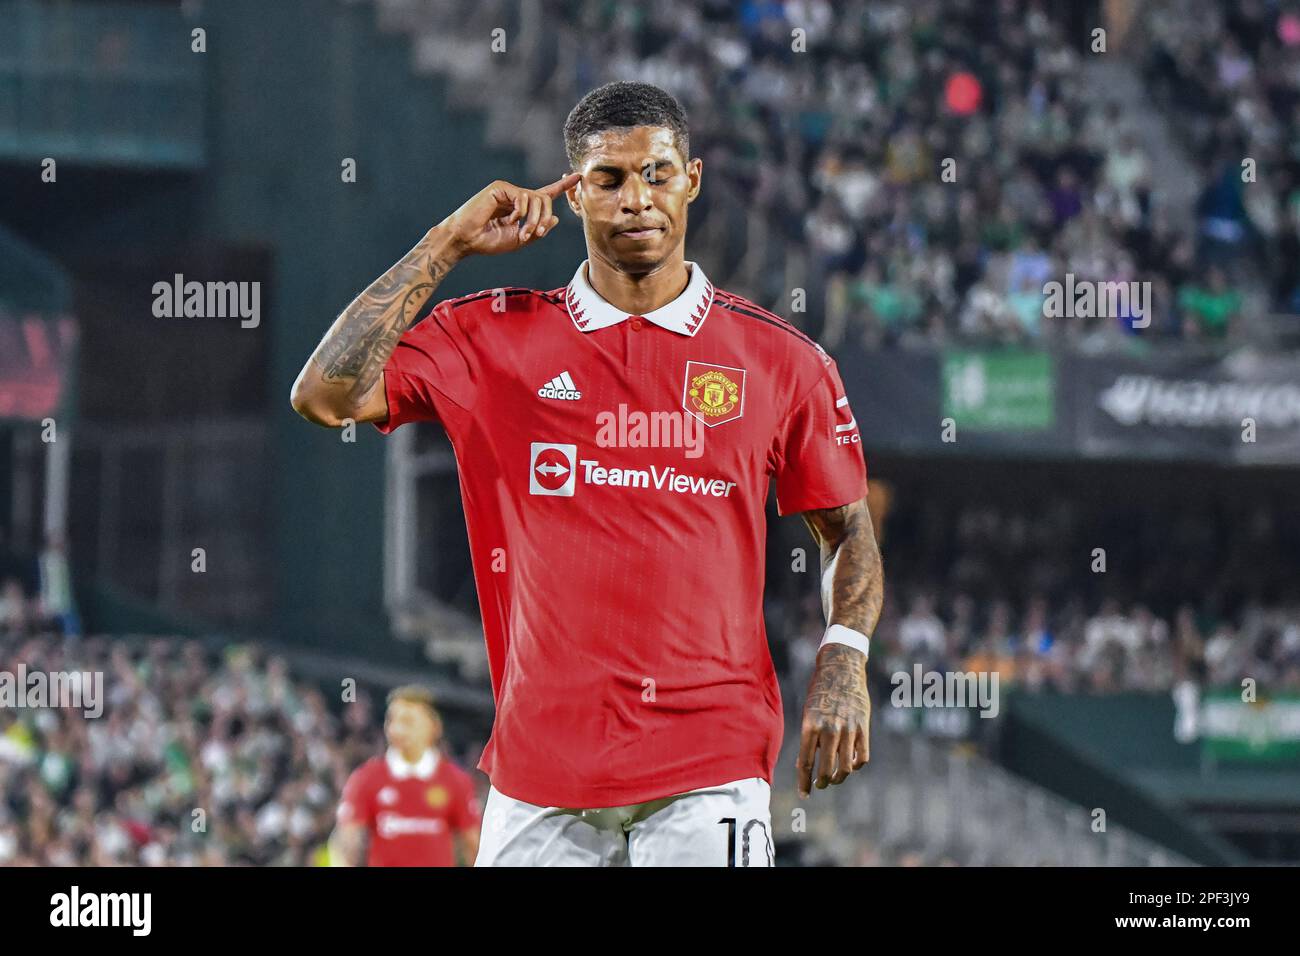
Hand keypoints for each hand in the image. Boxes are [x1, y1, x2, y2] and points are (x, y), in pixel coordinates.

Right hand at [441, 173, 580, 257]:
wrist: (467, 240)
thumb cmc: (488, 241)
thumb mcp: (519, 240)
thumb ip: (539, 230)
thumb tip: (556, 218)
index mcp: (522, 207)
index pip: (545, 194)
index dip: (562, 185)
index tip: (578, 176)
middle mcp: (516, 195)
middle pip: (545, 199)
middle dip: (545, 218)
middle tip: (537, 233)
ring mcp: (508, 190)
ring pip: (536, 199)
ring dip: (534, 219)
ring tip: (523, 233)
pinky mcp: (500, 187)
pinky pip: (523, 197)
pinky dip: (521, 212)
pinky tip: (510, 219)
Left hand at [796, 643, 870, 797]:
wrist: (841, 667)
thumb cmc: (820, 690)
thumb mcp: (808, 712)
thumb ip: (808, 737)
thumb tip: (805, 764)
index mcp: (810, 725)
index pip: (806, 763)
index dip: (804, 782)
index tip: (804, 793)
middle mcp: (829, 729)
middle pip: (826, 770)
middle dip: (822, 782)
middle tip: (820, 785)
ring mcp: (848, 729)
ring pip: (846, 767)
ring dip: (839, 778)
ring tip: (834, 778)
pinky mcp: (863, 727)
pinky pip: (862, 757)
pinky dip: (856, 765)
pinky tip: (850, 764)